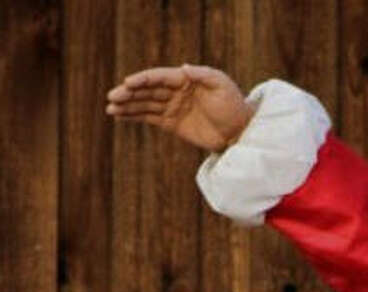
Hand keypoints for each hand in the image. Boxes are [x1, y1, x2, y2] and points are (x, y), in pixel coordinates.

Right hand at [106, 65, 252, 151]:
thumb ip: (202, 75)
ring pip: (145, 105)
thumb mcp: (221, 85)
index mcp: (183, 79)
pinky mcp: (172, 124)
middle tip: (112, 97)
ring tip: (110, 108)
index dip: (142, 80)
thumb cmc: (233, 105)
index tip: (128, 84)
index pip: (158, 77)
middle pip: (147, 91)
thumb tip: (183, 67)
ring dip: (127, 105)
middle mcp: (175, 91)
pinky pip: (149, 118)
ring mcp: (172, 107)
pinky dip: (134, 116)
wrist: (240, 131)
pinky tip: (120, 115)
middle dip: (129, 93)